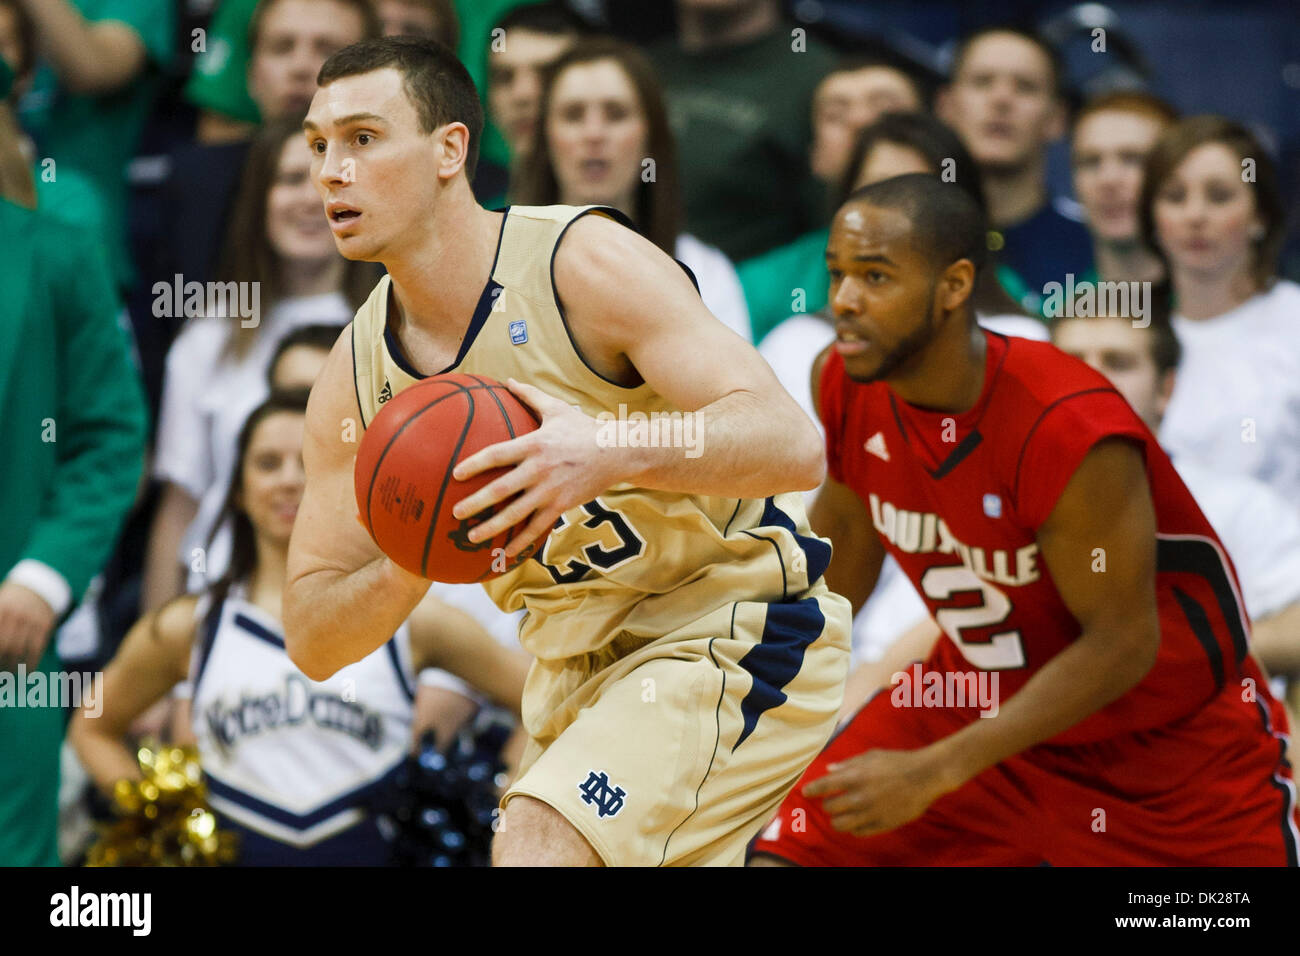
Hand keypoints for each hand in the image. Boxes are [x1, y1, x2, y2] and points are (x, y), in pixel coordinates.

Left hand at [0, 579, 57, 672]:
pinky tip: (27, 672)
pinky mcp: (45, 625)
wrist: (37, 589)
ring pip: (19, 650)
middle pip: (5, 646)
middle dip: (1, 662)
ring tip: (10, 674)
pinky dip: (31, 664)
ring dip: (13, 667)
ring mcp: (31, 619)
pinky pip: (36, 649)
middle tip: (1, 671)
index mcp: (1, 609)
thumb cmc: (10, 603)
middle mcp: (16, 614)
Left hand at [451, 379, 618, 558]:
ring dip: (492, 527)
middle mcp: (539, 470)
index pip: (496, 454)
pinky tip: (506, 552)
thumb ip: (529, 396)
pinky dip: (521, 542)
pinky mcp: (561, 506)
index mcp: (534, 444)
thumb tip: (507, 380)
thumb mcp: (557, 408)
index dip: (474, 464)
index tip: (455, 474)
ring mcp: (550, 491)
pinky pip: (537, 528)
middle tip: (455, 512)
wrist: (616, 453)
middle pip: (500, 490)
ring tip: (472, 537)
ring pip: (515, 514)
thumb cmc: (583, 428)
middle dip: (475, 503)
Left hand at [801, 747, 957, 837]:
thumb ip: (848, 764)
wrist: (926, 775)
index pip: (823, 786)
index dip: (811, 790)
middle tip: (831, 801)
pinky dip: (854, 828)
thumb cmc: (898, 761)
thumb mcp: (871, 756)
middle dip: (827, 804)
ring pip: (841, 825)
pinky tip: (857, 821)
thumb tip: (829, 769)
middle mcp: (860, 796)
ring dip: (837, 820)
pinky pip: (859, 832)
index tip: (806, 792)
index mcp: (855, 776)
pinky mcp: (883, 824)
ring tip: (840, 815)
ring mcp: (871, 812)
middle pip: (830, 807)